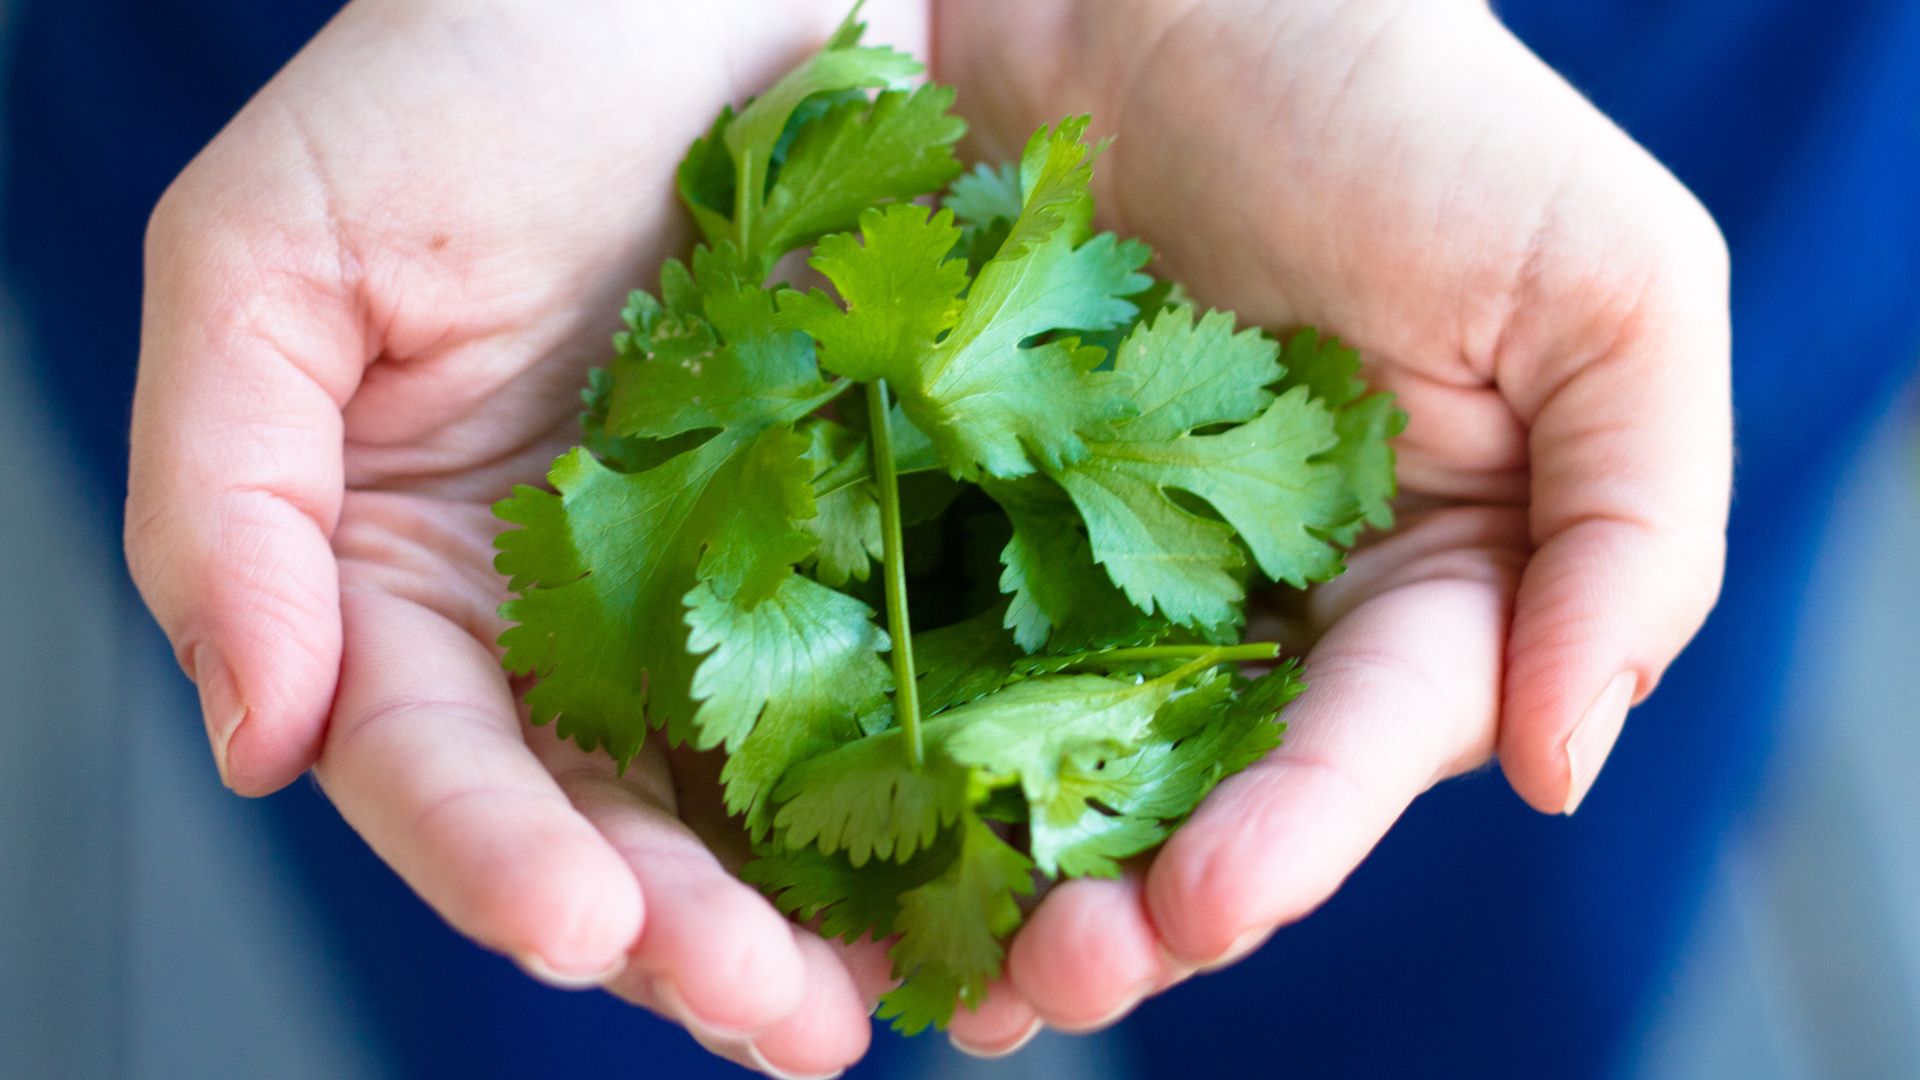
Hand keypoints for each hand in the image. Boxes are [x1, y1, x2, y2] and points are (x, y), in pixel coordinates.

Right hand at [126, 2, 930, 1073]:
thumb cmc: (477, 67)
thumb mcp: (274, 255)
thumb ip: (220, 502)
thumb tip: (255, 738)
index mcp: (413, 574)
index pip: (438, 763)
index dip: (496, 857)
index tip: (579, 923)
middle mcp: (569, 612)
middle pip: (609, 820)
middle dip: (682, 935)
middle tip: (784, 1022)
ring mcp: (727, 588)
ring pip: (757, 797)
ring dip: (811, 914)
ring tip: (877, 1003)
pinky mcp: (872, 542)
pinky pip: (895, 690)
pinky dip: (923, 790)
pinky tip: (978, 865)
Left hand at [932, 0, 1730, 1050]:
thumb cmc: (1403, 105)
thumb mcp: (1607, 292)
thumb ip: (1635, 527)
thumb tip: (1569, 759)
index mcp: (1412, 573)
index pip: (1365, 740)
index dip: (1296, 832)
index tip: (1213, 900)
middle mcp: (1249, 598)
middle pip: (1195, 794)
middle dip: (1134, 905)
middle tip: (1055, 981)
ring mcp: (1084, 564)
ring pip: (1048, 763)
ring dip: (1001, 879)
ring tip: (946, 974)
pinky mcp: (945, 512)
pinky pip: (909, 653)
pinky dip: (882, 752)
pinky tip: (834, 834)